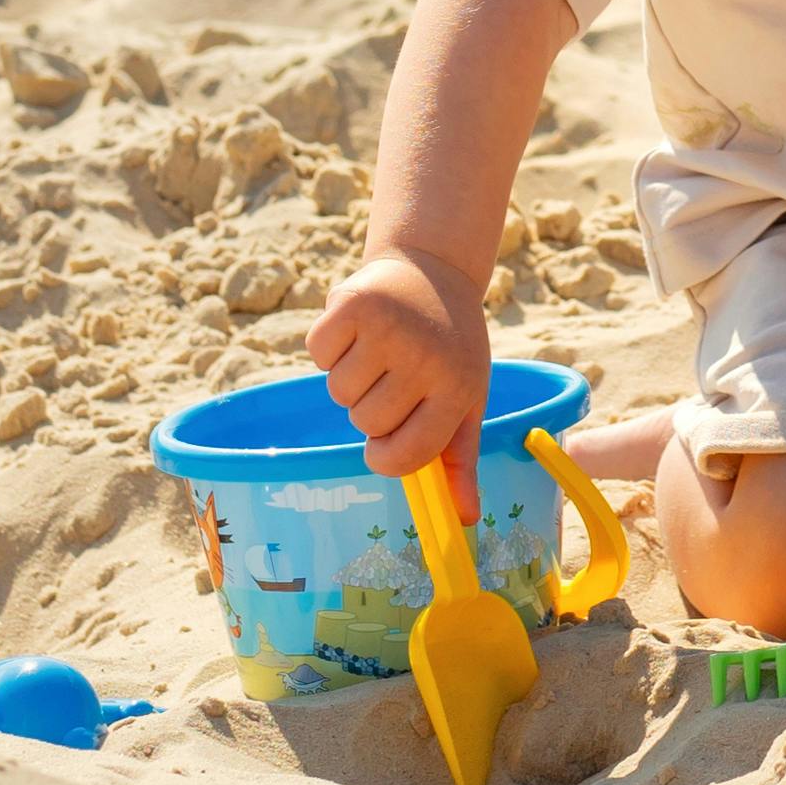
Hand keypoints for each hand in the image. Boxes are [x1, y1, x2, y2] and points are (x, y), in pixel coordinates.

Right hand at [309, 246, 487, 475]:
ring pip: (339, 392)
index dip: (386, 456)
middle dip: (372, 405)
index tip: (386, 442)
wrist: (435, 267)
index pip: (404, 456)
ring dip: (351, 375)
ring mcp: (388, 329)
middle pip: (366, 423)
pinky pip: (319, 353)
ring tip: (379, 347)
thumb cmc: (451, 345)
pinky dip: (330, 345)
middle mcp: (425, 358)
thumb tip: (465, 517)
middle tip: (395, 371)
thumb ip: (459, 458)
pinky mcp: (353, 302)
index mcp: (457, 388)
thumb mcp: (466, 396)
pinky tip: (359, 328)